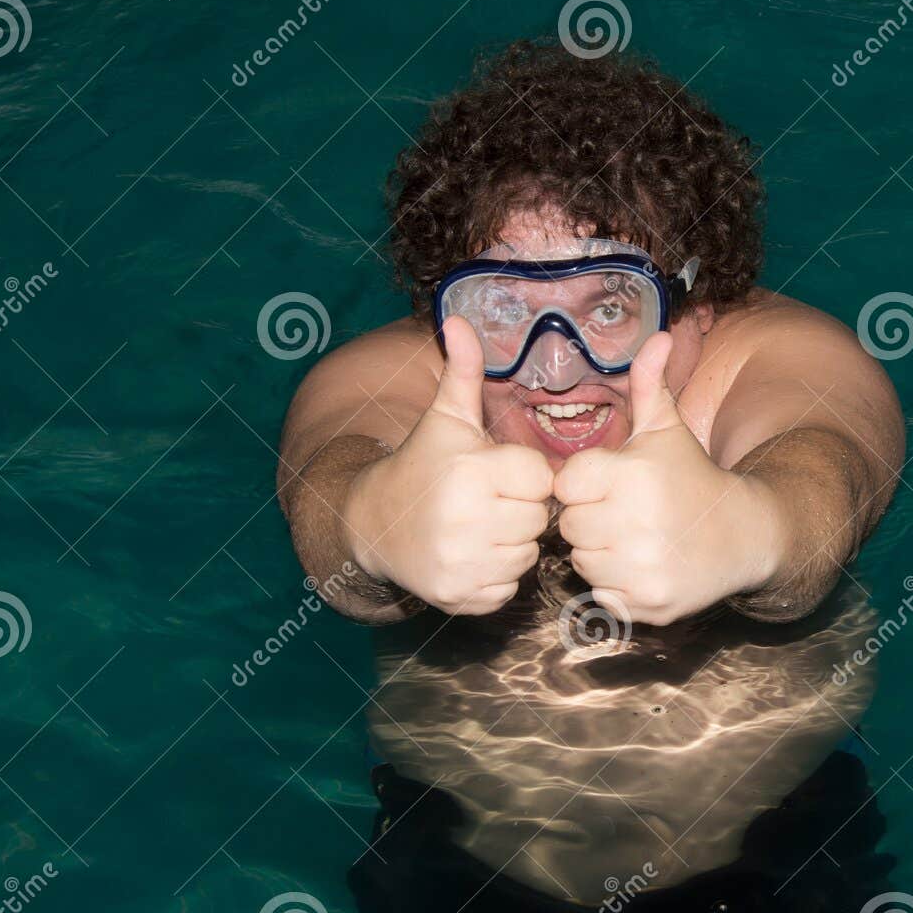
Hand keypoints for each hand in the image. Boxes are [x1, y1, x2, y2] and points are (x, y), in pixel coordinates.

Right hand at [342, 316, 551, 614]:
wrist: (373, 524)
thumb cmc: (422, 464)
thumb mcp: (445, 418)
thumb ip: (463, 371)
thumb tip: (459, 317)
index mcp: (472, 471)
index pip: (539, 478)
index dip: (521, 474)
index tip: (494, 472)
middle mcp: (468, 520)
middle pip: (537, 518)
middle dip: (519, 509)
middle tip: (487, 500)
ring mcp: (463, 562)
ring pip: (527, 555)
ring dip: (511, 543)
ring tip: (478, 526)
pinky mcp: (460, 596)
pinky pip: (508, 588)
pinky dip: (496, 576)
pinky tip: (471, 554)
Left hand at [553, 333, 787, 625]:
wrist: (745, 535)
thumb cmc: (693, 477)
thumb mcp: (667, 430)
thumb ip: (649, 384)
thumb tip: (656, 334)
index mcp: (631, 476)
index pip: (565, 485)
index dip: (585, 485)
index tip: (613, 485)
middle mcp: (634, 524)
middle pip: (570, 527)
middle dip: (591, 519)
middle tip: (625, 514)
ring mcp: (642, 568)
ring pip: (583, 563)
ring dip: (601, 554)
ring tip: (635, 539)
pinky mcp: (648, 603)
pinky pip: (603, 595)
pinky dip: (617, 585)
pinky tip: (643, 566)